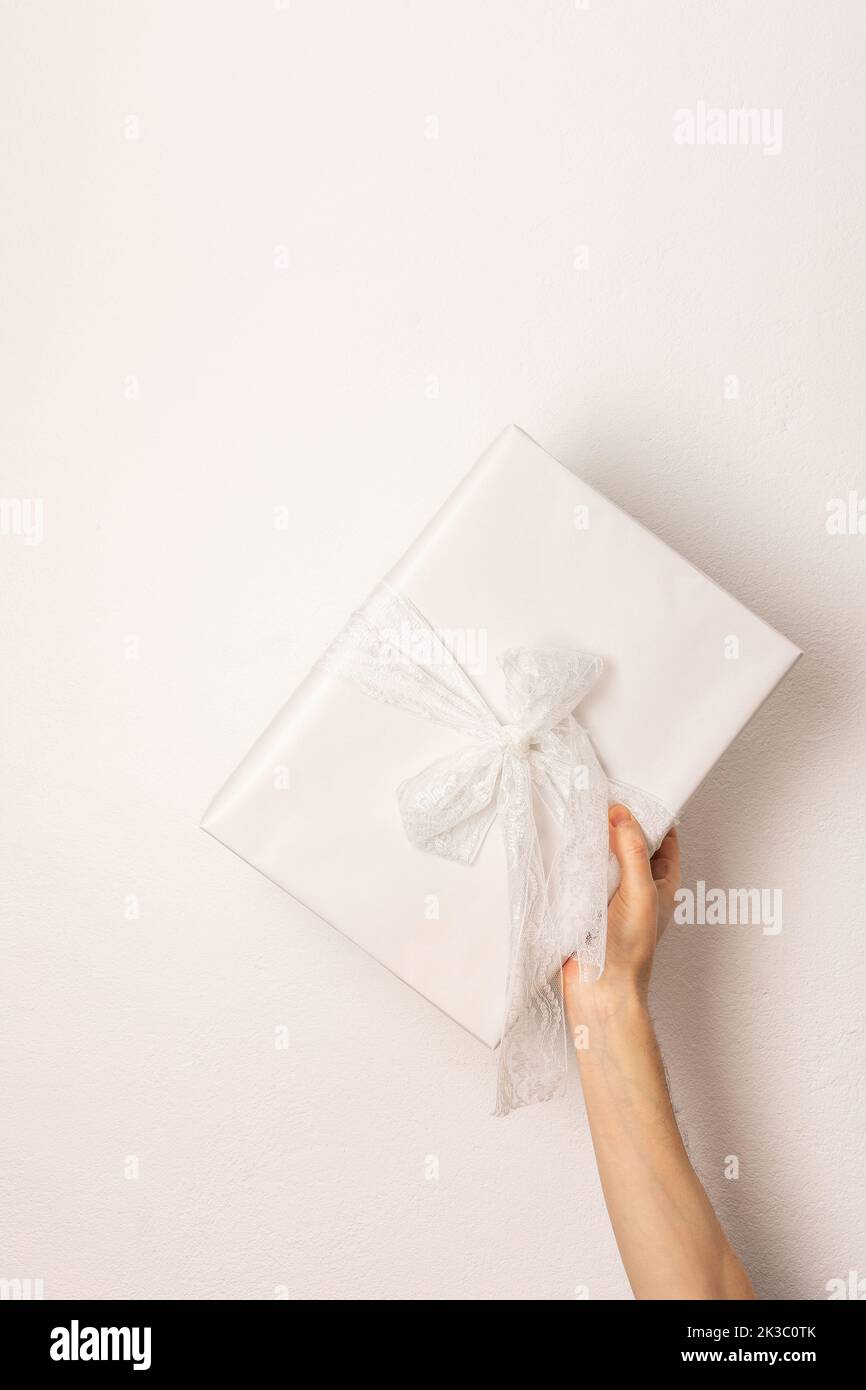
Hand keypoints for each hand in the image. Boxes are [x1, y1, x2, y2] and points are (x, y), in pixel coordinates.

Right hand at [563, 804, 680, 1010]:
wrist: (598, 989)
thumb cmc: (629, 951)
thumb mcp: (640, 892)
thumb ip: (633, 851)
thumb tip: (622, 815)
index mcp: (663, 886)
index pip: (666, 841)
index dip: (655, 817)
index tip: (636, 795)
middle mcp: (638, 888)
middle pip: (632, 845)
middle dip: (620, 824)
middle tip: (603, 799)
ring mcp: (611, 896)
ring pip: (605, 858)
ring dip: (595, 841)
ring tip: (582, 815)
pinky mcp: (585, 905)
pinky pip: (582, 874)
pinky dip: (576, 860)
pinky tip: (566, 846)